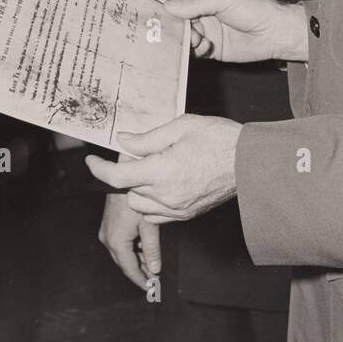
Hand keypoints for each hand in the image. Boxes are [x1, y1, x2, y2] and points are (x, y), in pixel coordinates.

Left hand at [86, 114, 242, 220]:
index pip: (117, 177)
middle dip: (127, 175)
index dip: (99, 169)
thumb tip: (123, 140)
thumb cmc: (220, 139)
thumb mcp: (181, 127)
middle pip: (128, 192)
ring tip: (155, 170)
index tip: (92, 161)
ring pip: (141, 205)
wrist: (250, 162)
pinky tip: (166, 185)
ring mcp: (177, 208)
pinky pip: (158, 215)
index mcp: (161, 170)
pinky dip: (154, 202)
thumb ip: (147, 138)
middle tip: (141, 156)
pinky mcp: (187, 214)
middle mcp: (166, 194)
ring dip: (140, 190)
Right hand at [97, 193, 161, 289]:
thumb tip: (155, 269)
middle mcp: (108, 239)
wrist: (121, 178)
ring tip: (151, 268)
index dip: (140, 280)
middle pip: (124, 263)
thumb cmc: (135, 199)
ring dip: (136, 261)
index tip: (150, 289)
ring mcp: (106, 232)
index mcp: (117, 242)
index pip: (130, 269)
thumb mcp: (148, 225)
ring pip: (122, 254)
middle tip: (153, 281)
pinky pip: (120, 244)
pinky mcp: (108, 225)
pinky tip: (143, 251)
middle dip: (139, 272)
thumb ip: (152, 249)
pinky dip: (131, 250)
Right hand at [162, 0, 308, 62]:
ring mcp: (209, 30)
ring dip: (185, 38)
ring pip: (185, 35)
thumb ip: (196, 4)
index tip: (153, 11)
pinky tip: (205, 47)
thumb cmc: (256, 9)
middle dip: (173, 24)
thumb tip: (169, 6)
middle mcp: (205, 12)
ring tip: (195, 39)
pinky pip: (195, 50)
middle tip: (171, 30)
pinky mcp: (213, 48)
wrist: (276, 33)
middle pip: (179, 18)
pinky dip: (195, 50)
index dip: (166, 3)